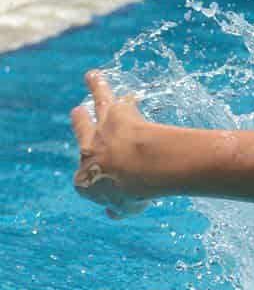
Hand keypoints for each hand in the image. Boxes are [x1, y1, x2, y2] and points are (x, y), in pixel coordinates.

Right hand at [71, 70, 154, 219]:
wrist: (140, 168)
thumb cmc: (136, 191)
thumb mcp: (129, 207)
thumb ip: (122, 208)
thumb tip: (114, 213)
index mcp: (86, 183)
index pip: (89, 181)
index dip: (105, 180)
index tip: (118, 181)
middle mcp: (87, 154)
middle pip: (83, 136)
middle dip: (82, 125)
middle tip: (78, 112)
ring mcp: (100, 133)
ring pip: (96, 110)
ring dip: (95, 92)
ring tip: (93, 79)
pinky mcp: (114, 115)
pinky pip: (106, 96)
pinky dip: (99, 85)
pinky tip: (96, 76)